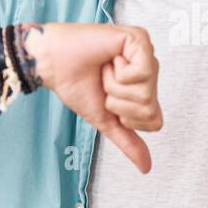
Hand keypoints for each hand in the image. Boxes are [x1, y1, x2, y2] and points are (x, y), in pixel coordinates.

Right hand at [21, 22, 162, 173]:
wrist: (53, 64)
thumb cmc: (77, 85)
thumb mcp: (106, 119)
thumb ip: (128, 141)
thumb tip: (147, 168)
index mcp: (144, 87)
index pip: (155, 121)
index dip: (128, 119)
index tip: (109, 101)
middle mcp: (149, 69)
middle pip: (150, 108)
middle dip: (119, 103)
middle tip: (104, 83)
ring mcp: (146, 54)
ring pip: (146, 92)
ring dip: (115, 87)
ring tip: (105, 70)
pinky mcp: (140, 40)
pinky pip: (142, 73)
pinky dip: (118, 73)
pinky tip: (109, 59)